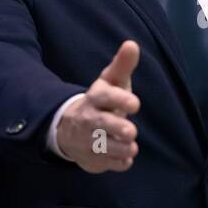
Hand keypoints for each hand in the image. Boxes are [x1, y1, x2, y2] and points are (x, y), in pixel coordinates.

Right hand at [56, 41, 141, 172]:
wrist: (72, 128)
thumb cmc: (103, 102)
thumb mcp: (111, 83)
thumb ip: (122, 66)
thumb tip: (132, 44)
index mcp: (96, 97)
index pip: (105, 96)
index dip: (120, 99)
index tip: (136, 104)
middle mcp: (90, 118)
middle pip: (102, 123)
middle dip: (117, 128)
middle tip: (131, 131)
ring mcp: (89, 140)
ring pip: (105, 146)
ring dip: (122, 148)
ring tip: (131, 146)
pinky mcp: (92, 158)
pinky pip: (107, 163)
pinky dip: (118, 163)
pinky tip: (125, 159)